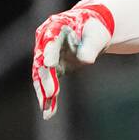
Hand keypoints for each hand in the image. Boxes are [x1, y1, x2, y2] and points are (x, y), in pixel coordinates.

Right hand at [31, 0, 113, 118]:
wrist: (92, 32)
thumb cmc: (94, 30)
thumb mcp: (96, 36)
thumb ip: (90, 47)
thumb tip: (86, 60)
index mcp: (56, 27)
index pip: (50, 40)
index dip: (49, 52)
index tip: (49, 64)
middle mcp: (45, 42)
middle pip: (42, 61)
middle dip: (46, 78)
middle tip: (50, 92)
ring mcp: (47, 56)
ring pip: (42, 76)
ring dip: (44, 92)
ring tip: (46, 109)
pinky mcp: (52, 69)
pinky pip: (48, 84)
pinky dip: (49, 97)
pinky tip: (49, 112)